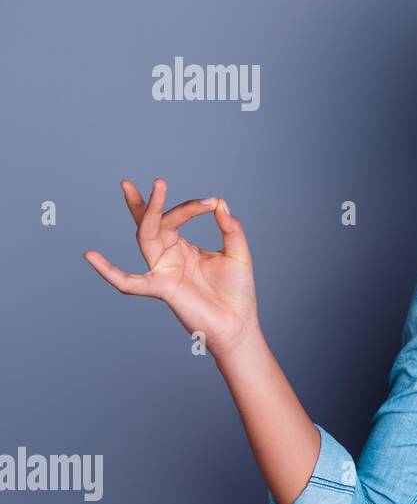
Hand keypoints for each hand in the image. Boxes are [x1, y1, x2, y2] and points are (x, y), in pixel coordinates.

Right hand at [84, 178, 260, 357]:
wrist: (238, 322)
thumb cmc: (237, 290)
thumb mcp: (237, 252)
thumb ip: (231, 228)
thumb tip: (220, 202)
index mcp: (183, 247)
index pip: (174, 218)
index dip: (188, 206)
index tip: (212, 201)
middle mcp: (168, 256)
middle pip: (152, 224)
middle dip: (151, 202)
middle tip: (158, 181)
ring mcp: (162, 271)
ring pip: (146, 238)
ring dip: (149, 214)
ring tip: (141, 189)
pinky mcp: (162, 288)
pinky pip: (129, 282)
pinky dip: (109, 272)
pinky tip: (91, 257)